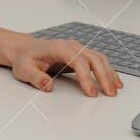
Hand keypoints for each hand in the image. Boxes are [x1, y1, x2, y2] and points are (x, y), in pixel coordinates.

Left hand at [6, 36, 121, 96]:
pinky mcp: (81, 54)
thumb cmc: (26, 59)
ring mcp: (77, 49)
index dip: (86, 77)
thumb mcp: (24, 69)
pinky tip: (114, 80)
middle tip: (109, 93)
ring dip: (109, 73)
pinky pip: (98, 60)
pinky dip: (108, 70)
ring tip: (115, 89)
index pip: (78, 61)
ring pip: (99, 58)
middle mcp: (71, 45)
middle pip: (93, 58)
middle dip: (103, 76)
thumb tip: (48, 86)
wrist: (25, 50)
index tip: (91, 93)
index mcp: (59, 47)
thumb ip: (35, 77)